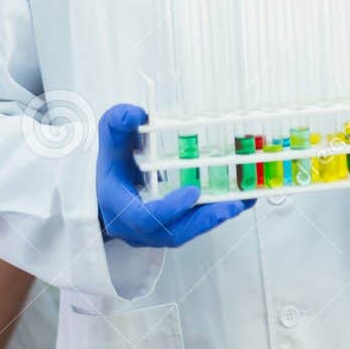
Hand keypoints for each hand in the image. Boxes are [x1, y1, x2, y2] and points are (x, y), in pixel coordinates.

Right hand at [96, 104, 249, 247]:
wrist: (108, 190)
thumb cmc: (111, 165)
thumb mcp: (110, 139)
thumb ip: (117, 123)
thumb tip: (135, 115)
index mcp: (119, 205)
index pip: (144, 218)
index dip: (170, 209)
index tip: (192, 192)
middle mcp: (136, 227)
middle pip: (172, 233)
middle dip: (203, 220)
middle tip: (230, 204)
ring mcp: (153, 233)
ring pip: (186, 233)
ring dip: (214, 219)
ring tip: (241, 201)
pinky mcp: (169, 231)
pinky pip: (192, 228)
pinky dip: (214, 215)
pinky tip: (238, 200)